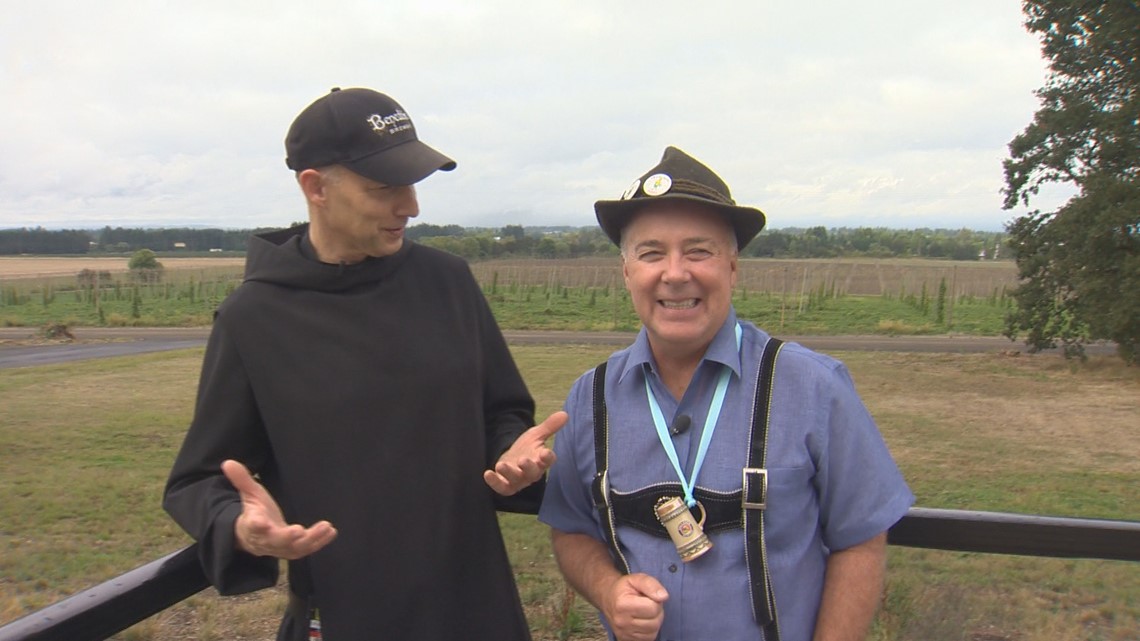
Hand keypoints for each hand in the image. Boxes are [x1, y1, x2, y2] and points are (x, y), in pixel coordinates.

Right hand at [222, 459, 337, 559]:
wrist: (254, 537)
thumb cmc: (253, 512)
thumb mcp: (249, 494)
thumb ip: (241, 480)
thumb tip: (227, 463)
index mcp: (251, 524)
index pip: (252, 525)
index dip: (256, 524)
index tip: (260, 521)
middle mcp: (265, 539)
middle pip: (274, 541)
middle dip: (286, 537)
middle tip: (298, 531)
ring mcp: (280, 547)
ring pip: (294, 548)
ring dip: (310, 540)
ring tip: (326, 527)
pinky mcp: (292, 550)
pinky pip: (306, 549)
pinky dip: (319, 542)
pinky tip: (332, 531)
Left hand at [483, 411, 567, 495]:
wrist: (512, 459)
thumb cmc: (527, 449)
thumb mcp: (536, 435)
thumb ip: (549, 426)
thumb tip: (565, 414)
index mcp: (541, 460)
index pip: (548, 460)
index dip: (547, 458)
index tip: (546, 453)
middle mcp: (531, 473)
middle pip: (532, 473)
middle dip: (528, 467)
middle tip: (523, 460)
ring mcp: (518, 480)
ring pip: (516, 480)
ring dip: (509, 473)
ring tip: (501, 465)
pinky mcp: (506, 485)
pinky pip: (501, 487)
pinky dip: (494, 482)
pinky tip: (487, 473)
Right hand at [603, 573, 668, 640]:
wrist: (609, 599)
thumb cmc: (624, 588)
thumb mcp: (636, 579)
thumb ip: (651, 584)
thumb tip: (663, 596)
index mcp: (622, 604)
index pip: (653, 608)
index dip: (655, 600)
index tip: (647, 596)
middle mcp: (621, 622)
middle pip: (655, 622)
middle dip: (656, 612)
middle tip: (647, 604)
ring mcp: (623, 633)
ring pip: (653, 632)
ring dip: (654, 621)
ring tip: (645, 612)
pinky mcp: (626, 640)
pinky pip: (648, 639)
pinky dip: (649, 630)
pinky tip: (642, 621)